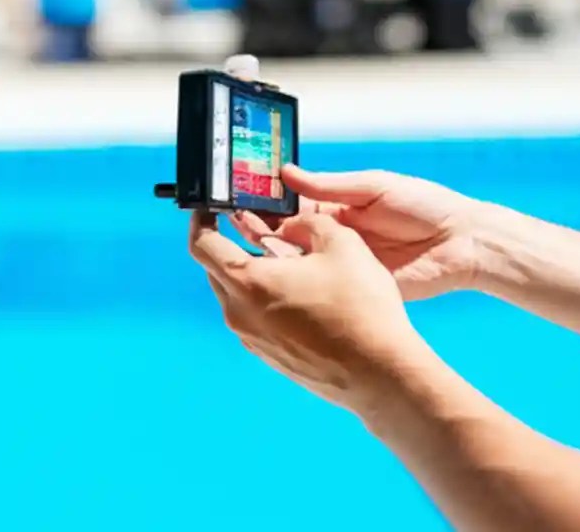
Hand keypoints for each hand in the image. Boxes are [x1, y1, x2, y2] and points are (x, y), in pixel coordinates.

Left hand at [189, 211, 423, 411]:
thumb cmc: (360, 308)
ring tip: (287, 262)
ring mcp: (253, 339)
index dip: (201, 220)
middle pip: (216, 271)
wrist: (378, 372)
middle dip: (229, 245)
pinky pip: (254, 318)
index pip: (202, 245)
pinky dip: (264, 300)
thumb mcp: (341, 243)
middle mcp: (240, 313)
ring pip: (236, 296)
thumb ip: (309, 222)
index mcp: (248, 282)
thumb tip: (294, 224)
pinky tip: (300, 294)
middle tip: (256, 229)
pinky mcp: (269, 356)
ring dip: (251, 275)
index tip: (211, 208)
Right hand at [231, 166, 486, 300]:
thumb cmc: (424, 205)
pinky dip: (293, 283)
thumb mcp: (374, 186)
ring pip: (294, 261)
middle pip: (285, 232)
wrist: (462, 244)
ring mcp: (340, 264)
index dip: (266, 200)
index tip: (239, 194)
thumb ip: (330, 185)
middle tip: (229, 220)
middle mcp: (333, 235)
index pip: (292, 202)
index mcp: (337, 207)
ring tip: (240, 244)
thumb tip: (287, 173)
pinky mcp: (352, 288)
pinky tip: (269, 276)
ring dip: (268, 253)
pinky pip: (317, 285)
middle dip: (257, 226)